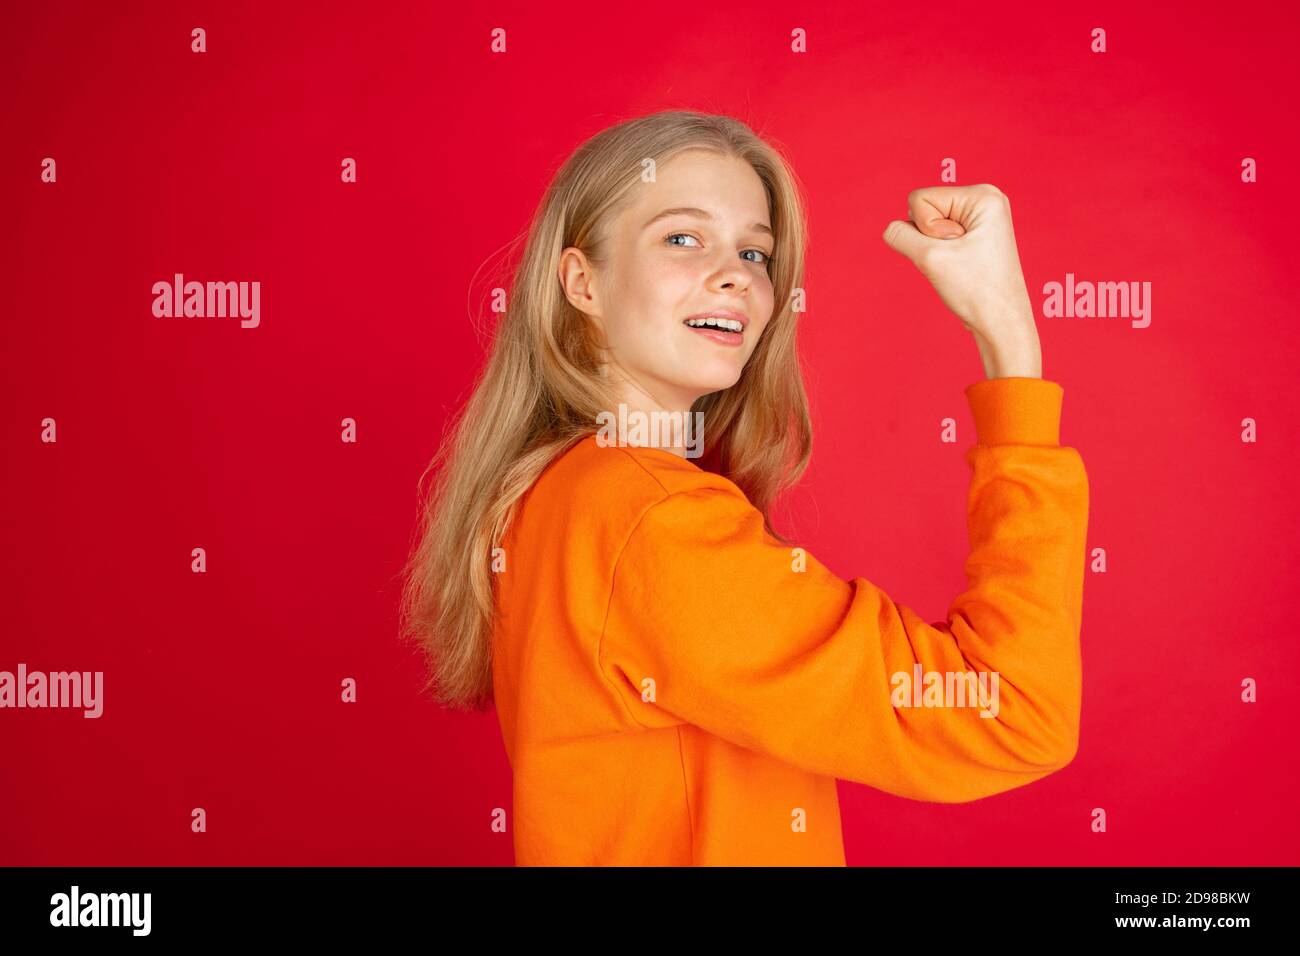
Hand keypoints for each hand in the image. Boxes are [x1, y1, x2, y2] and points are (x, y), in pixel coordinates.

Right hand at [882, 184, 1040, 377]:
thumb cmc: (976, 291)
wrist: (1001, 324)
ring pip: (928, 225)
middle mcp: (984, 200)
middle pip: (924, 208)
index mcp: (982, 195)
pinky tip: (959, 268)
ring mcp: (980, 218)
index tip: (955, 251)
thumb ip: (900, 235)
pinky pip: (937, 238)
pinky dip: (939, 255)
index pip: (919, 199)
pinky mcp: (974, 235)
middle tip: (958, 260)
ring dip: (933, 249)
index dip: (925, 229)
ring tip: (960, 266)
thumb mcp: (929, 258)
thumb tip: (891, 228)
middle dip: (929, 238)